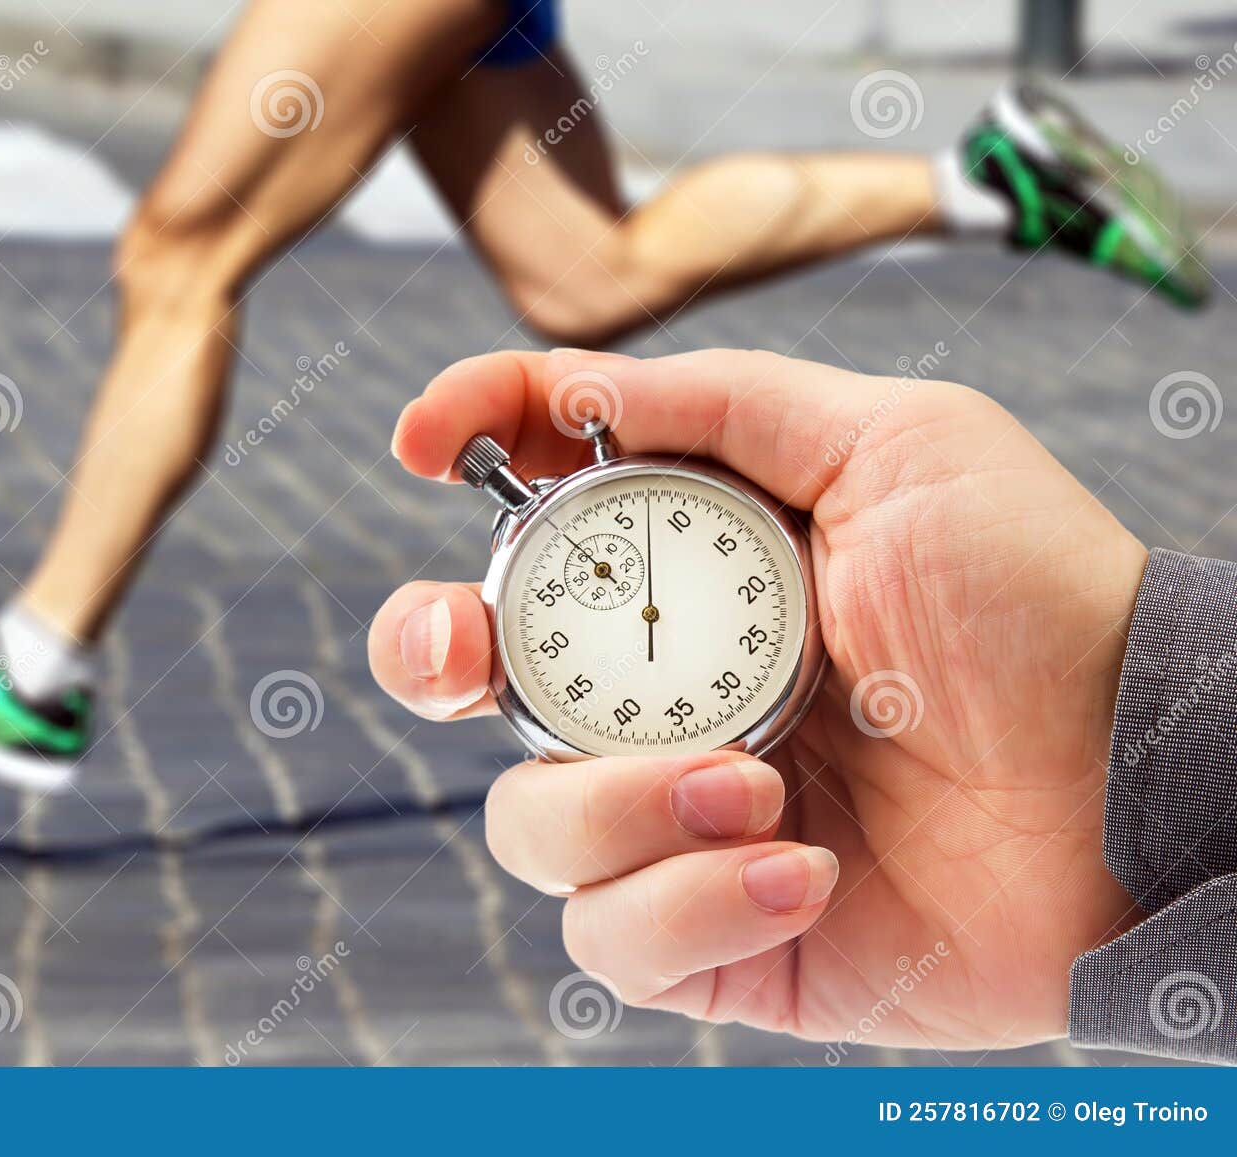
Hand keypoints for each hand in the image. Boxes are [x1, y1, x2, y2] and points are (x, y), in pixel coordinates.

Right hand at [368, 347, 1144, 1049]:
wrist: (1138, 788)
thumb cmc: (1035, 603)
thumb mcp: (896, 443)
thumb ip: (725, 403)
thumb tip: (572, 387)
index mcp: (690, 569)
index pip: (534, 504)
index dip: (466, 451)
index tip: (424, 441)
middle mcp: (663, 689)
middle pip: (469, 672)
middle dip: (434, 651)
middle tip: (466, 656)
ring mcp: (680, 814)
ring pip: (529, 820)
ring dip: (618, 803)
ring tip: (760, 788)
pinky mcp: (715, 928)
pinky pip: (616, 936)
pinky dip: (696, 900)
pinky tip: (807, 871)